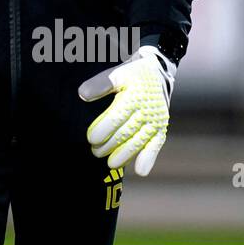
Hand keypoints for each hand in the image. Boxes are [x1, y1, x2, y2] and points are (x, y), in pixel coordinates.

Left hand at [78, 44, 175, 176]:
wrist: (157, 72)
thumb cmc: (132, 75)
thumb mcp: (117, 74)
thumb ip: (100, 84)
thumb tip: (82, 95)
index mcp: (134, 96)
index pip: (117, 117)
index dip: (103, 129)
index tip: (91, 138)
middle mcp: (147, 110)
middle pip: (126, 132)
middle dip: (110, 145)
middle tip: (95, 151)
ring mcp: (155, 121)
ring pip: (139, 142)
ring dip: (125, 155)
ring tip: (111, 163)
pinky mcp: (161, 128)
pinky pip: (156, 145)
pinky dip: (149, 158)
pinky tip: (141, 171)